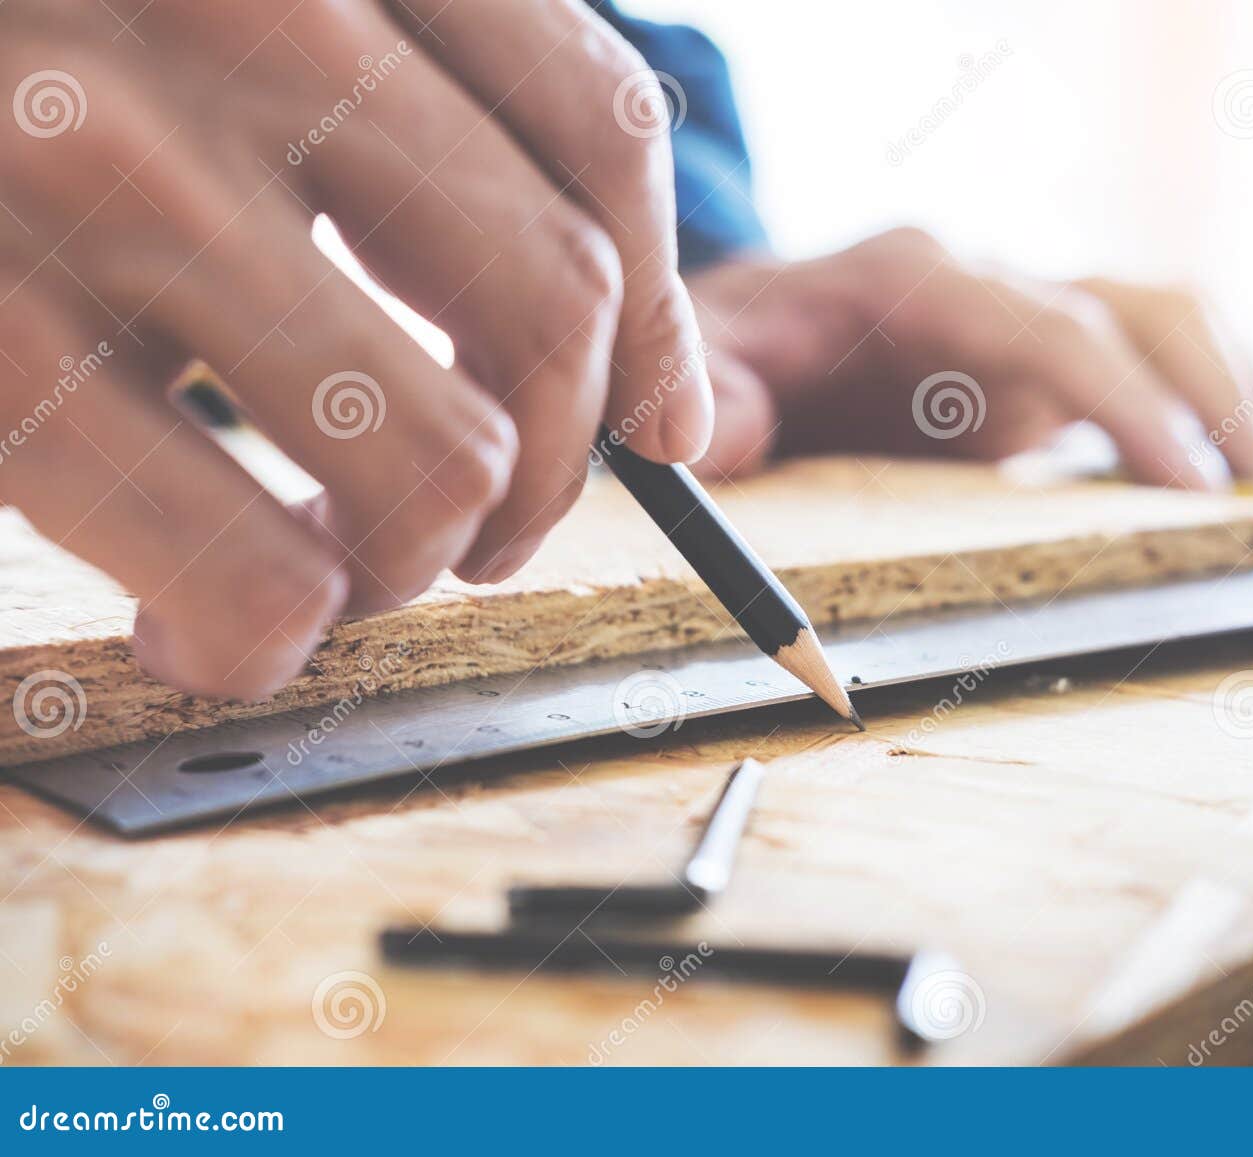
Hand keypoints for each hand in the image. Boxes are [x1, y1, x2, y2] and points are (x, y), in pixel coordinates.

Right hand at [0, 0, 711, 697]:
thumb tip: (665, 398)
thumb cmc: (22, 37)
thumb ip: (421, 124)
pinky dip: (267, 637)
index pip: (601, 131)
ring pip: (432, 463)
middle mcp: (232, 13)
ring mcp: (92, 172)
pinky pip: (251, 577)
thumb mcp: (213, 5)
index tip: (660, 430)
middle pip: (551, 307)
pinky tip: (206, 620)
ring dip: (411, 560)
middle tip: (484, 521)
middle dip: (553, 465)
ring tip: (334, 567)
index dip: (663, 315)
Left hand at [685, 228, 1252, 487]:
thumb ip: (719, 389)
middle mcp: (991, 277)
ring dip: (1234, 393)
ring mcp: (1028, 307)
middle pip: (1140, 310)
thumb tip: (731, 437)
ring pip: (1166, 318)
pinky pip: (1150, 354)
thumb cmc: (736, 345)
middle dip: (1216, 398)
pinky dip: (1209, 400)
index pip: (1050, 330)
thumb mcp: (709, 361)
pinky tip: (1241, 466)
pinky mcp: (1047, 347)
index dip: (1127, 404)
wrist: (752, 320)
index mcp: (918, 276)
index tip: (1188, 482)